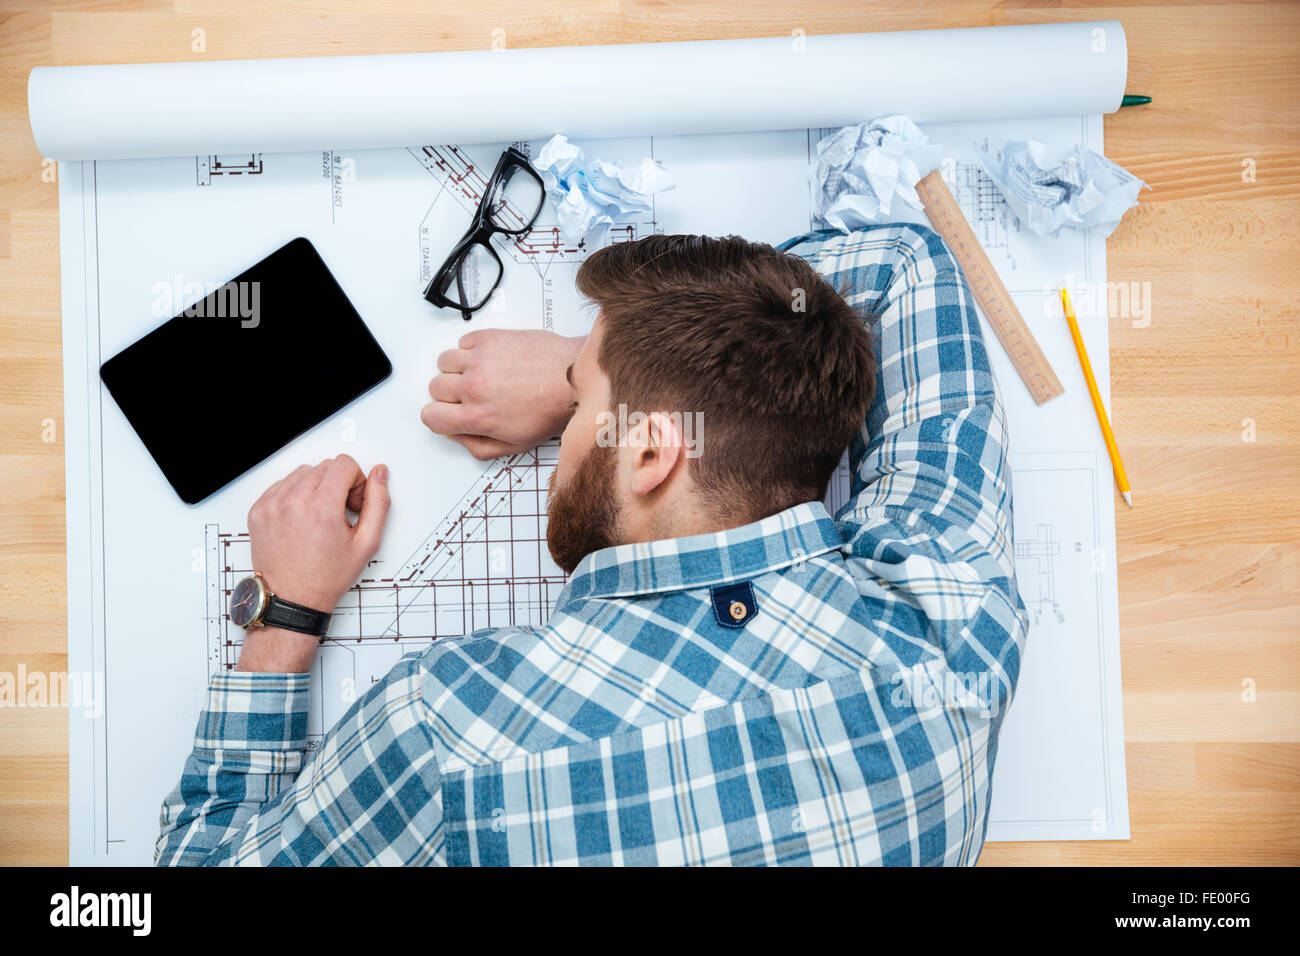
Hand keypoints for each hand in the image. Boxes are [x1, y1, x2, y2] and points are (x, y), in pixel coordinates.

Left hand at [236, 455, 389, 672]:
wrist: (291, 599)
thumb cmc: (325, 577)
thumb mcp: (366, 544)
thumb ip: (378, 503)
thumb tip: (378, 476)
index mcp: (322, 508)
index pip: (344, 463)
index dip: (356, 481)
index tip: (352, 502)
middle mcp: (293, 502)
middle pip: (324, 466)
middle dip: (337, 484)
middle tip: (338, 513)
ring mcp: (272, 505)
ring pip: (302, 472)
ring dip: (315, 488)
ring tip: (318, 516)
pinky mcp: (259, 510)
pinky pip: (282, 484)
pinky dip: (294, 495)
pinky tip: (301, 517)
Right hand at [421, 328, 584, 459]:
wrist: (574, 380)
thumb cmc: (551, 410)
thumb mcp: (516, 444)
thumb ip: (479, 446)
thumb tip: (458, 437)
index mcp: (478, 416)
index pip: (430, 417)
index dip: (437, 417)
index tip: (447, 414)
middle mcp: (474, 386)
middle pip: (435, 387)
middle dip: (450, 393)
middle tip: (472, 395)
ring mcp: (480, 359)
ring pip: (444, 362)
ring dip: (458, 369)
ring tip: (480, 374)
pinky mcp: (490, 338)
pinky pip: (463, 341)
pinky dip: (472, 350)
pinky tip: (491, 359)